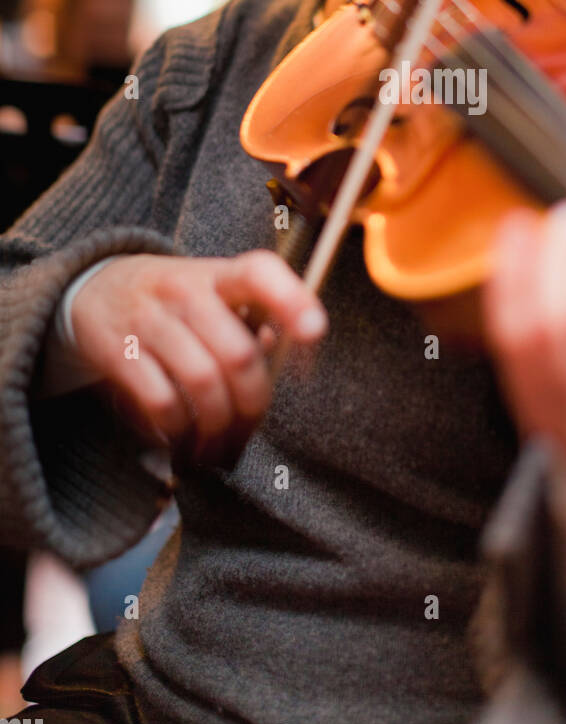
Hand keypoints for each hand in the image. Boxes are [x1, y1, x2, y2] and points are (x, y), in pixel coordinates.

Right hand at [70, 250, 326, 462]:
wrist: (94, 290)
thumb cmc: (174, 300)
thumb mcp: (213, 291)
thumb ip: (252, 320)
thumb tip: (284, 362)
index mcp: (217, 274)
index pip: (258, 273)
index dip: (292, 302)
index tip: (314, 334)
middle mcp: (184, 291)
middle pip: (238, 354)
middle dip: (253, 406)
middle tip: (249, 431)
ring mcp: (149, 321)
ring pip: (203, 384)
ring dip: (218, 429)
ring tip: (219, 449)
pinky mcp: (118, 353)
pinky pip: (162, 402)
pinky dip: (179, 431)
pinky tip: (182, 440)